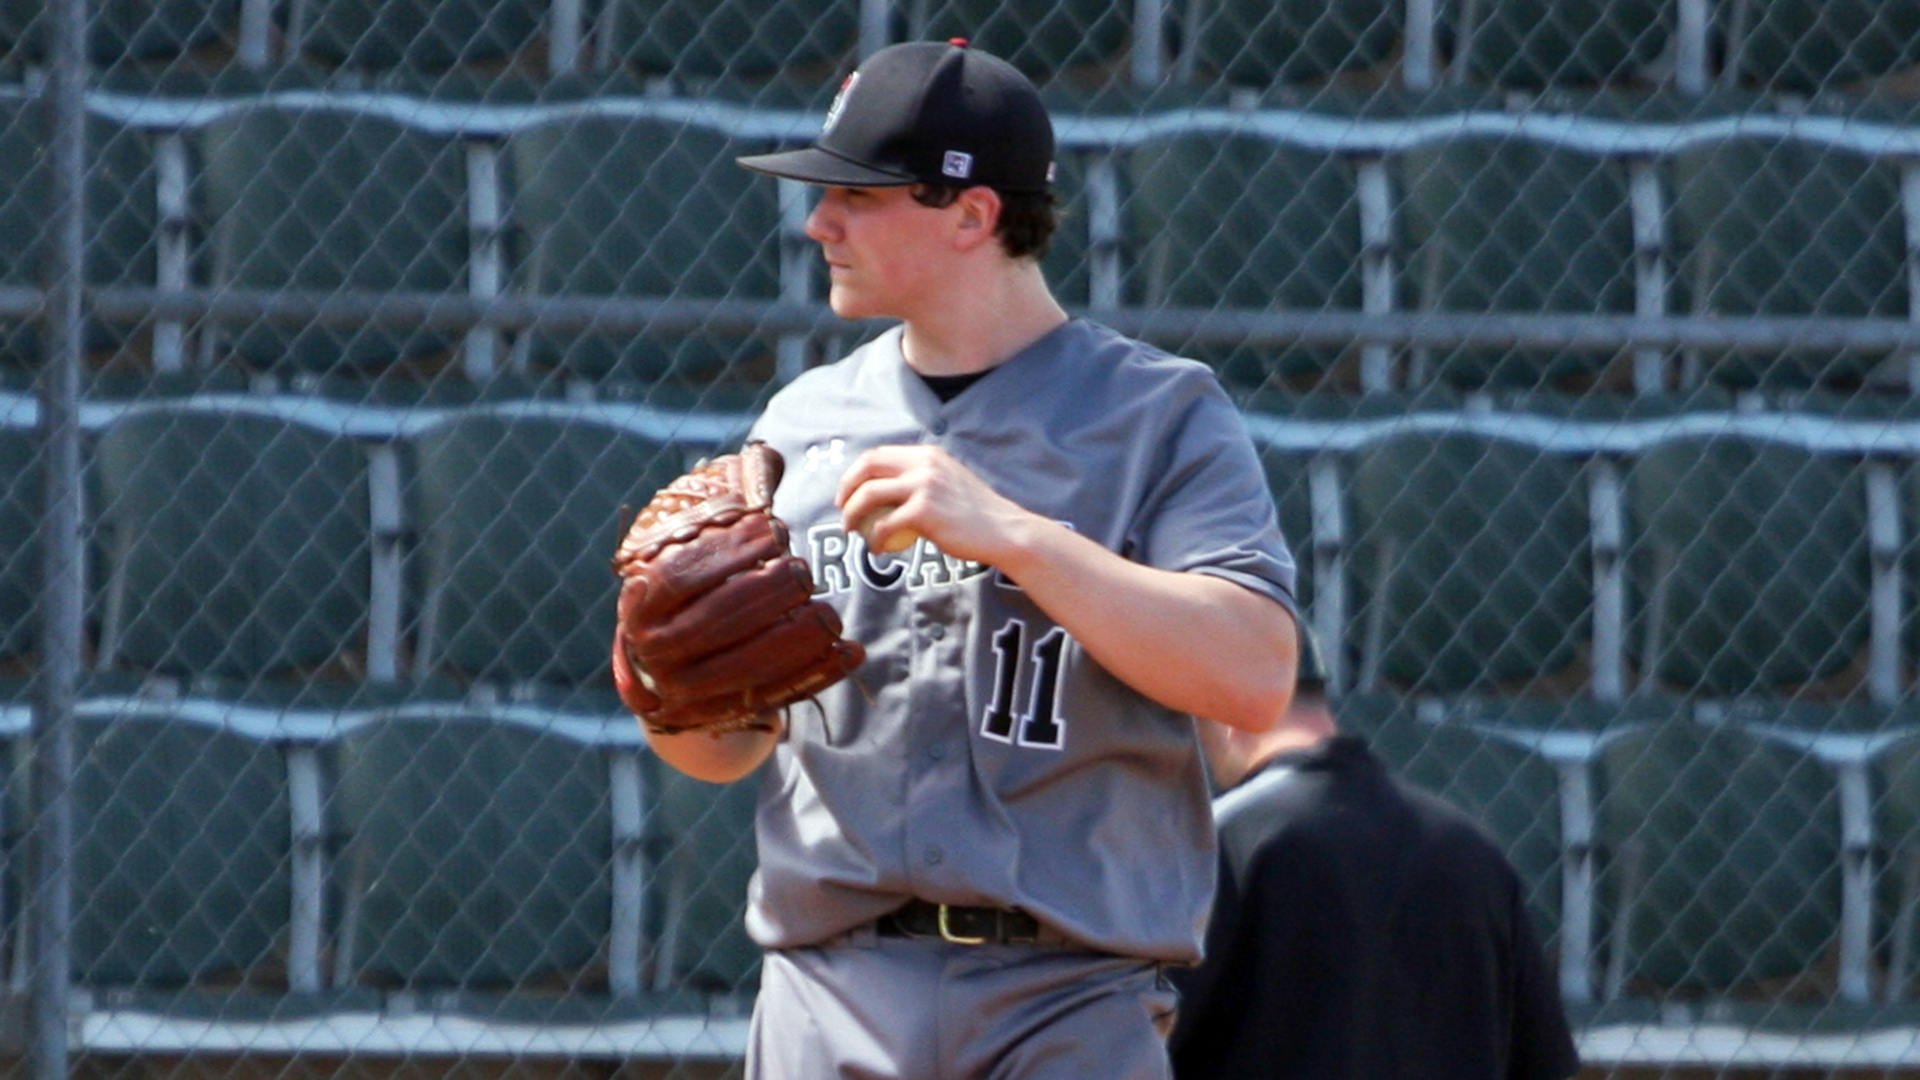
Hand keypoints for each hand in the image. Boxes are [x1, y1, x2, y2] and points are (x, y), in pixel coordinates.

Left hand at [835, 445, 1038, 566]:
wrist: (1003, 531)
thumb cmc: (976, 515)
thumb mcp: (949, 483)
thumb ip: (923, 479)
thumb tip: (891, 490)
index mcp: (928, 454)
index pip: (879, 454)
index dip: (857, 472)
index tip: (849, 491)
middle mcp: (924, 464)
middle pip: (868, 466)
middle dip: (847, 488)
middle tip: (842, 509)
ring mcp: (924, 486)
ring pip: (869, 495)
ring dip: (852, 514)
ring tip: (851, 531)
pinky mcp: (924, 511)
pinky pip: (885, 525)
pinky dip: (875, 540)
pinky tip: (879, 550)